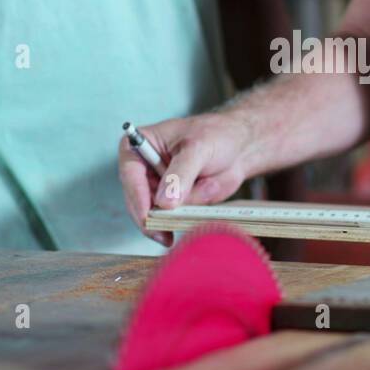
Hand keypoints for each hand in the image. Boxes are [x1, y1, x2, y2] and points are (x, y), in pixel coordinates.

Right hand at [117, 112, 256, 242]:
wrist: (239, 147)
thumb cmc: (215, 135)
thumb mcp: (198, 148)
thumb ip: (181, 173)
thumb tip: (163, 202)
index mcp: (139, 145)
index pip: (130, 174)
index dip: (137, 197)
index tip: (147, 217)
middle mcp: (143, 170)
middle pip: (137, 202)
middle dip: (155, 217)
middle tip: (165, 234)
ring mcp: (158, 189)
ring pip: (158, 214)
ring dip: (180, 212)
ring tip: (207, 188)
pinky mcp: (172, 204)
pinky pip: (175, 219)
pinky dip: (190, 215)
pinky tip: (205, 199)